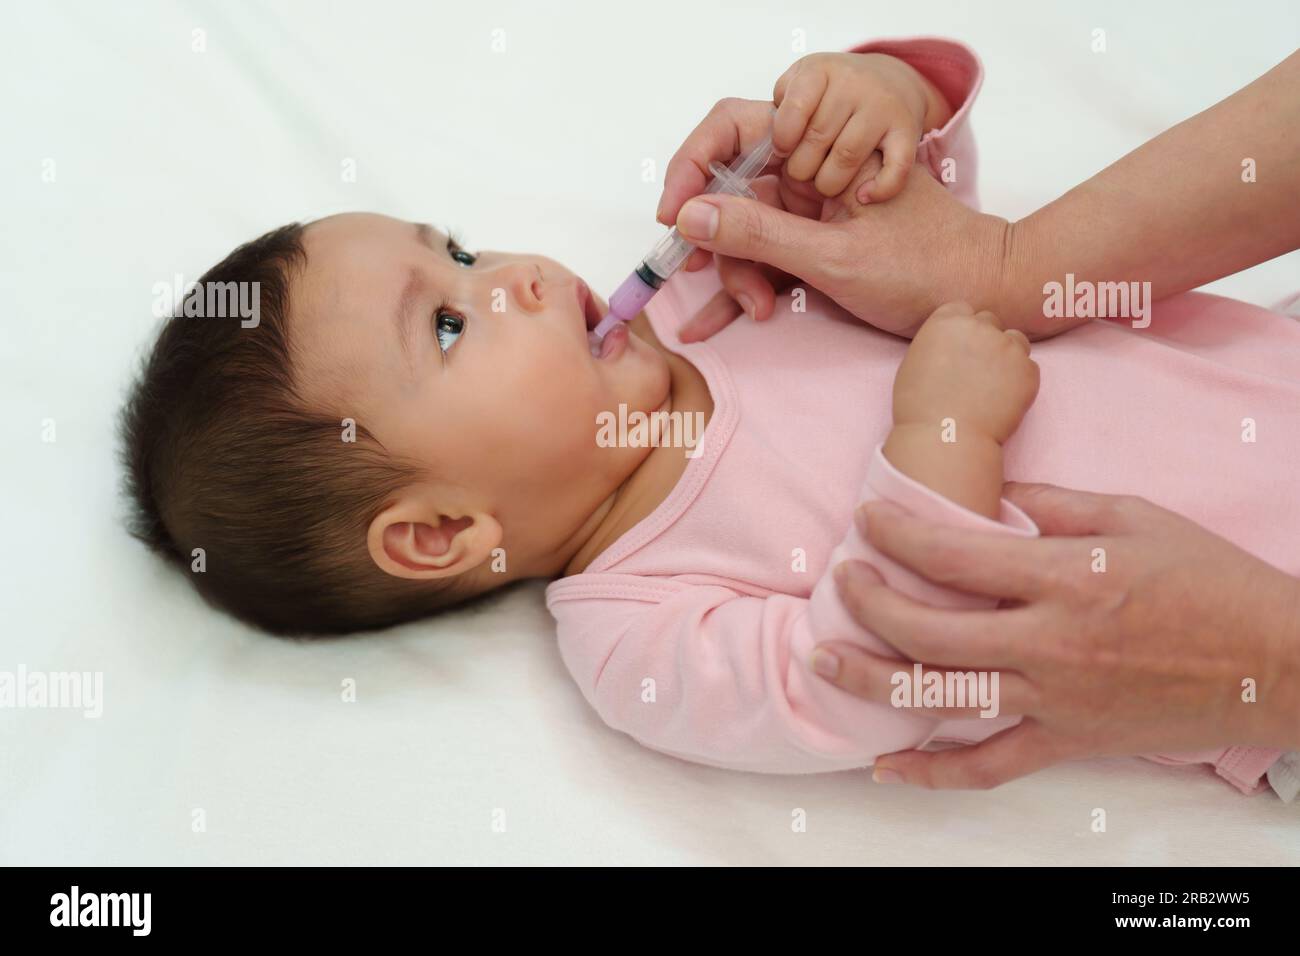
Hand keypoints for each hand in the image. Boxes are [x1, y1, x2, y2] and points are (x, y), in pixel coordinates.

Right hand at [656, 99, 1010, 342]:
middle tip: (726, 288)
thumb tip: (690, 215)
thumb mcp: (834, 256)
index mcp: (815, 150)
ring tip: (758, 312)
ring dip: (737, 277)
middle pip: (729, 195)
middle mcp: (806, 173)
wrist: (985, 294)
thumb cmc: (925, 268)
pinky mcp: (813, 246)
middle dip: (720, 244)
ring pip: (742, 235)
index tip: (673, 218)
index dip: (691, 169)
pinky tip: (711, 322)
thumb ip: (759, 234)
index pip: (729, 133)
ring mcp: (809, 211)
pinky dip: (744, 289)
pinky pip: (764, 261)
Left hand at [773, 51, 945, 202]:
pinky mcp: (908, 130)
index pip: (794, 109)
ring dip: (829, 183)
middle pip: (817, 138)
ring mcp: (884, 106)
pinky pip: (895, 168)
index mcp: (822, 69)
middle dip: (802, 168)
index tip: (783, 152)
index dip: (783, 139)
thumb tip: (768, 145)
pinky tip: (862, 196)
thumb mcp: (801, 82)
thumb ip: (780, 106)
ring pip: (847, 157)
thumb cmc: (834, 91)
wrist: (892, 80)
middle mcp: (855, 83)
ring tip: (824, 185)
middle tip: (802, 174)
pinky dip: (879, 188)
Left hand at [817, 483, 1299, 788]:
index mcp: (1064, 579)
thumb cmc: (1211, 580)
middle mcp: (1048, 643)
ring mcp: (1054, 699)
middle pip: (927, 628)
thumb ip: (1052, 507)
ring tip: (823, 659)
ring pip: (940, 698)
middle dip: (868, 601)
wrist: (1277, 662)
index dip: (896, 534)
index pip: (953, 555)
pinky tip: (886, 769)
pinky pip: (989, 768)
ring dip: (871, 679)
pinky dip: (933, 774)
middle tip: (840, 579)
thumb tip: (990, 499)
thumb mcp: (1134, 517)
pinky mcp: (1068, 741)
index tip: (866, 518)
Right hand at [891, 302, 1037, 444]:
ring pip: (1015, 340)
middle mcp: (980, 327)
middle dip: (984, 340)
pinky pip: (1028, 367)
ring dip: (1006, 355)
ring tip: (991, 384)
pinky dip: (1019, 380)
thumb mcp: (914, 362)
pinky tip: (1001, 399)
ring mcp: (1007, 347)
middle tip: (975, 370)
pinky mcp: (1028, 370)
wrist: (944, 437)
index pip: (962, 310)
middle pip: (990, 322)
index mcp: (947, 321)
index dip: (961, 330)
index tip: (958, 349)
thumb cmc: (919, 407)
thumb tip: (953, 342)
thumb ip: (938, 342)